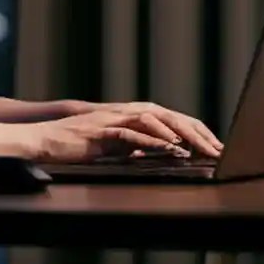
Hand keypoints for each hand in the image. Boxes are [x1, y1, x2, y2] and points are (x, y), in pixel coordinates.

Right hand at [70, 100, 222, 157]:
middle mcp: (127, 112)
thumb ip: (135, 144)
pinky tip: (167, 148)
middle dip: (196, 133)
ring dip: (177, 134)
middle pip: (169, 117)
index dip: (196, 132)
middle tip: (217, 149)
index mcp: (133, 116)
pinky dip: (151, 140)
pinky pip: (131, 133)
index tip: (216, 148)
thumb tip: (156, 151)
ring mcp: (114, 119)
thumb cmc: (78, 143)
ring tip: (198, 148)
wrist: (47, 138)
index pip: (172, 120)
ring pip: (153, 120)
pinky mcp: (102, 131)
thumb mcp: (114, 145)